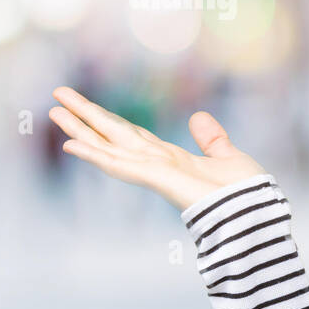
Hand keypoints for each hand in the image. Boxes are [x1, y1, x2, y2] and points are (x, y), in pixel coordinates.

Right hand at [48, 86, 267, 212]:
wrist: (255, 214)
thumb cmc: (245, 194)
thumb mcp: (228, 156)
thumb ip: (212, 139)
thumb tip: (198, 117)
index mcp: (172, 159)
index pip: (133, 134)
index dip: (110, 120)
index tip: (88, 107)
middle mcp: (158, 164)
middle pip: (113, 135)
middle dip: (86, 116)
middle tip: (58, 95)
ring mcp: (154, 172)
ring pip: (109, 146)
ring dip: (81, 129)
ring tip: (54, 111)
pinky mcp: (157, 179)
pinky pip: (121, 165)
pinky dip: (96, 155)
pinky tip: (72, 146)